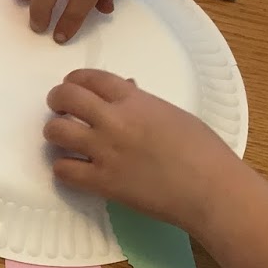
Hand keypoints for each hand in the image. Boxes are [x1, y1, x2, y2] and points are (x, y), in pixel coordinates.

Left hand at [43, 69, 242, 232]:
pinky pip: (62, 170)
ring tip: (65, 139)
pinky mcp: (101, 182)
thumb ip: (142, 102)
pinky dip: (63, 168)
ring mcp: (104, 151)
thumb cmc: (203, 151)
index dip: (75, 80)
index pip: (91, 78)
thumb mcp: (173, 114)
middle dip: (57, 100)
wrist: (211, 189)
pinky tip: (74, 169)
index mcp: (135, 101)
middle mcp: (114, 121)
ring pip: (55, 131)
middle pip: (65, 96)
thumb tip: (125, 91)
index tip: (72, 86)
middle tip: (60, 109)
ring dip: (55, 132)